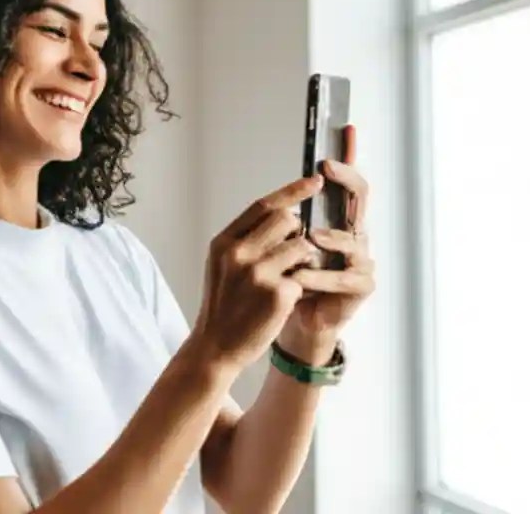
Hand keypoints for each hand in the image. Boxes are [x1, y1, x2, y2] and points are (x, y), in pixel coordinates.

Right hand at [190, 175, 330, 374]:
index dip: (292, 191)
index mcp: (224, 243)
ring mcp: (259, 274)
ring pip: (301, 246)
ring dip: (304, 258)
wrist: (215, 347)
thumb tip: (283, 215)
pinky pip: (304, 276)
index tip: (314, 181)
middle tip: (293, 251)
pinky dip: (303, 285)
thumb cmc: (222, 306)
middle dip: (297, 231)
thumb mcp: (222, 266)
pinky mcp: (278, 294)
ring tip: (291, 276)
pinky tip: (288, 298)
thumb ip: (245, 240)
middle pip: (286, 220)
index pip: (263, 206)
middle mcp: (239, 254)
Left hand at [279, 124, 375, 363]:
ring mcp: (361, 259)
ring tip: (309, 238)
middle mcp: (353, 234)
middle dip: (346, 179)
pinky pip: (343, 277)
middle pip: (359, 197)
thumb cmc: (290, 281)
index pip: (345, 182)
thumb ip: (285, 219)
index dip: (349, 156)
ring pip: (350, 240)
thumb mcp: (281, 245)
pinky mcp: (361, 286)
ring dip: (326, 239)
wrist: (295, 324)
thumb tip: (282, 190)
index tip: (344, 130)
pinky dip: (319, 277)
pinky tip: (300, 277)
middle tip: (327, 170)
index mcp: (335, 220)